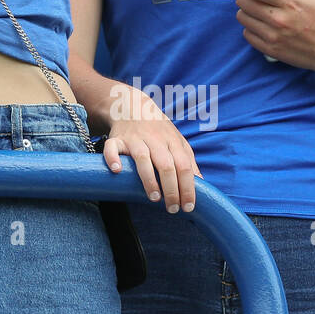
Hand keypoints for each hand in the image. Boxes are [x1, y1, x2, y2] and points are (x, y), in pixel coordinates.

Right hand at [102, 82, 200, 210]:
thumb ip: (188, 161)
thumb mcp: (177, 140)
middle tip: (172, 208)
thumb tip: (202, 183)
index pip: (184, 166)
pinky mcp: (116, 138)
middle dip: (171, 188)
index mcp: (172, 141)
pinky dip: (113, 158)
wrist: (132, 105)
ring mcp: (134, 138)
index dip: (188, 187)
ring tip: (153, 198)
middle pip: (166, 164)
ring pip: (142, 157)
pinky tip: (117, 170)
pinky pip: (112, 147)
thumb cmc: (158, 129)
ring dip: (148, 179)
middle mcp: (154, 139)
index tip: (188, 206)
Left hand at [235, 0, 314, 73]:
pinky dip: (250, 27)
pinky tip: (259, 23)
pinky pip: (248, 35)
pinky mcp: (272, 50)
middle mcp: (279, 19)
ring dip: (246, 10)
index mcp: (291, 1)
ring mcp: (274, 36)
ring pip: (243, 18)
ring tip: (255, 6)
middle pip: (244, 2)